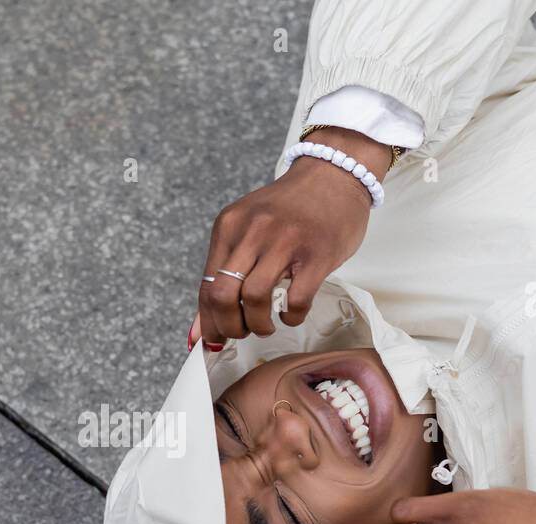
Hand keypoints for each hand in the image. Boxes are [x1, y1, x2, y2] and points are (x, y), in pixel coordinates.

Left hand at [193, 127, 391, 348]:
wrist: (334, 174)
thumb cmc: (290, 209)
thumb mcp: (248, 230)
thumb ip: (225, 273)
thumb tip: (201, 329)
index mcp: (229, 226)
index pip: (207, 285)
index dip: (208, 320)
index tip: (216, 338)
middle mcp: (252, 231)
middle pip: (223, 295)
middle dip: (229, 326)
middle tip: (242, 332)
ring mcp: (284, 242)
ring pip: (254, 299)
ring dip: (258, 324)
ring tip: (266, 325)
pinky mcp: (316, 255)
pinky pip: (295, 300)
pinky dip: (290, 316)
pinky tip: (291, 313)